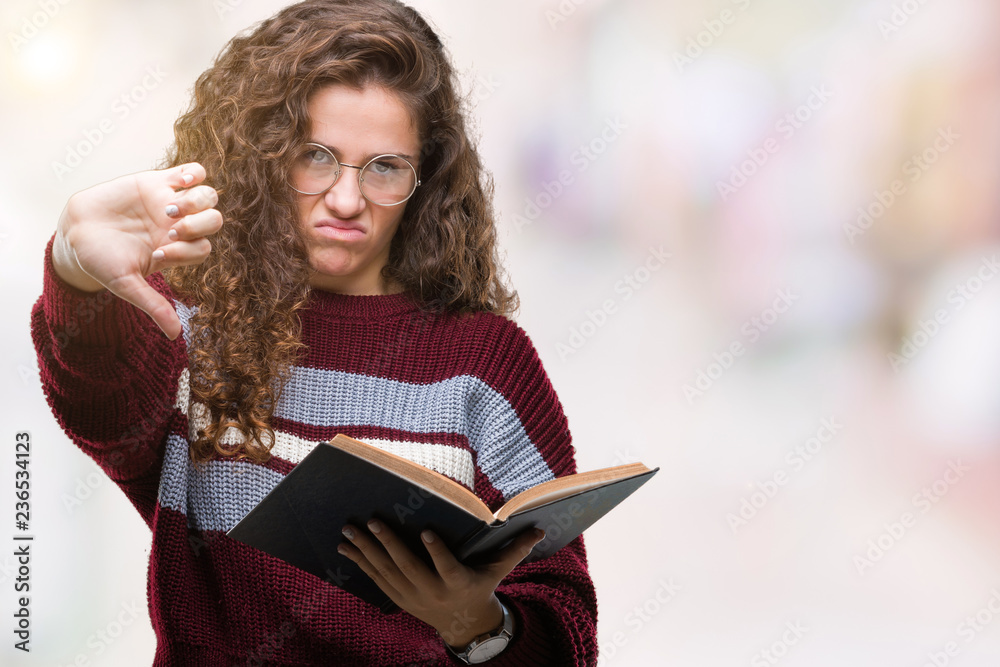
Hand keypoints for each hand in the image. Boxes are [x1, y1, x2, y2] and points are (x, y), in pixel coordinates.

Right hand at [52, 162, 222, 339]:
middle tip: (170, 228)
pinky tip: (181, 181)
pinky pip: (191, 172)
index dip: (187, 252)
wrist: (76, 232)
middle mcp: (179, 226)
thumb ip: (153, 305)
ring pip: (207, 196)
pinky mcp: (157, 181)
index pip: (203, 248)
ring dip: (194, 202)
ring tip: (167, 208)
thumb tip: (175, 336)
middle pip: (214, 220)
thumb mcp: (127, 285)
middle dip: (199, 225)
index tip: (157, 255)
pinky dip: (194, 174)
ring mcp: (170, 202)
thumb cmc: (102, 262)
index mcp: (177, 249)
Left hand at [338, 520, 543, 646]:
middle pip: (407, 566)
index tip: (426, 531)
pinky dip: (360, 563)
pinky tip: (346, 548)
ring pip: (385, 572)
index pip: (447, 566)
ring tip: (349, 531)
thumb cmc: (480, 586)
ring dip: (365, 551)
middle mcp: (432, 591)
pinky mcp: (398, 597)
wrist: (461, 624)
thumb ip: (515, 549)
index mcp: (457, 582)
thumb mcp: (498, 571)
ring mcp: (411, 596)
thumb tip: (539, 530)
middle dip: (387, 543)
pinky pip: (376, 579)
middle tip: (370, 520)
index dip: (437, 551)